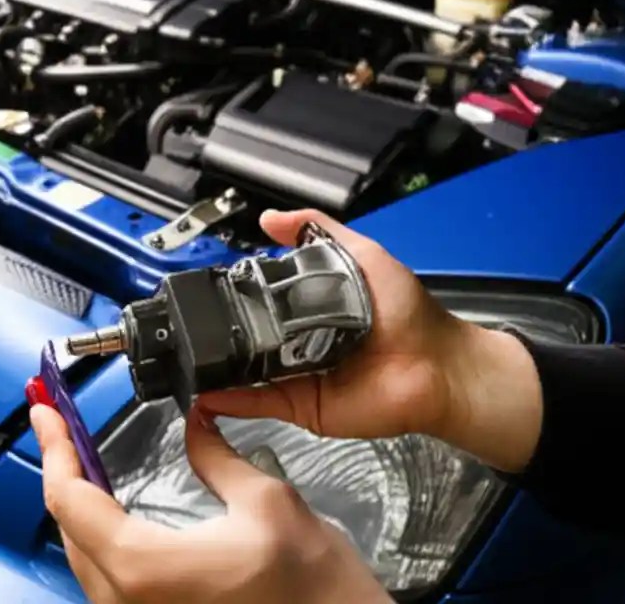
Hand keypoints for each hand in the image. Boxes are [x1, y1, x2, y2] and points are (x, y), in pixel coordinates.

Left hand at [32, 402, 389, 603]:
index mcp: (143, 566)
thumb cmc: (311, 591)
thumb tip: (199, 422)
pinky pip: (109, 580)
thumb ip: (218, 458)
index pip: (70, 497)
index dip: (54, 447)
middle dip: (65, 470)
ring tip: (84, 462)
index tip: (47, 414)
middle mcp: (128, 602)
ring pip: (85, 557)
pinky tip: (115, 513)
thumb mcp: (266, 503)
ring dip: (80, 506)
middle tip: (63, 427)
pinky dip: (103, 538)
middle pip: (69, 527)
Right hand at [198, 209, 542, 472]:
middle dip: (219, 335)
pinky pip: (260, 403)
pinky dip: (231, 401)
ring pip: (246, 374)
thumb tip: (272, 219)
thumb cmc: (410, 315)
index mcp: (310, 308)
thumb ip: (319, 232)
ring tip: (189, 359)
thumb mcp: (361, 255)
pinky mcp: (302, 406)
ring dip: (217, 370)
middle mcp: (299, 343)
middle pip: (248, 340)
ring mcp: (297, 377)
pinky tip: (206, 392)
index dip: (236, 297)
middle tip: (191, 326)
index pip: (262, 302)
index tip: (208, 291)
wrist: (436, 365)